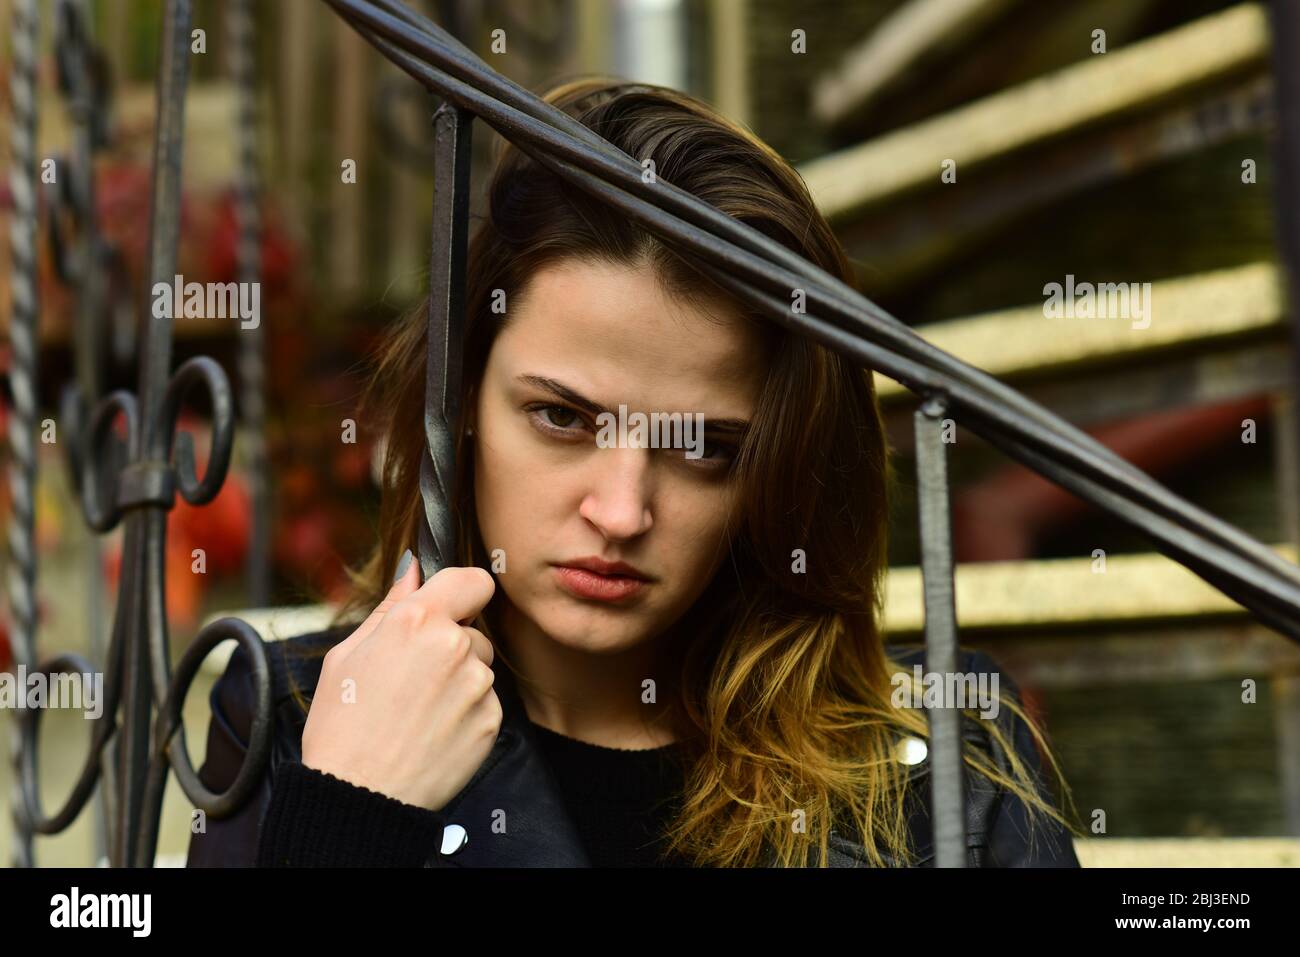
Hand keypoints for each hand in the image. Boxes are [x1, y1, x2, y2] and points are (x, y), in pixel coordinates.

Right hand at [301, 551, 499, 811]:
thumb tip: (413, 569)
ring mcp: (477, 684)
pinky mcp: (491, 719)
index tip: (451, 607)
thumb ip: (390, 607)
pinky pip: (485, 702)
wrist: (360, 796)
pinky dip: (466, 713)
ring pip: (479, 668)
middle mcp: (454, 646)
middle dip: (451, 646)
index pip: (473, 580)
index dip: (463, 592)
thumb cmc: (342, 726)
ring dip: (459, 681)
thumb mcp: (347, 655)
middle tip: (412, 680)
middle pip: (473, 631)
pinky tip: (433, 732)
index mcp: (417, 621)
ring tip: (418, 712)